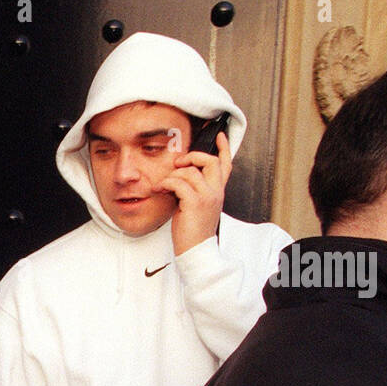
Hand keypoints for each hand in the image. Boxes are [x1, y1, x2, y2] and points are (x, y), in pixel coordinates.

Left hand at [156, 130, 231, 255]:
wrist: (196, 250)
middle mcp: (216, 191)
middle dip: (192, 156)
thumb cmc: (193, 230)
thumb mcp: (197, 206)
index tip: (220, 135)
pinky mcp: (194, 202)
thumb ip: (195, 190)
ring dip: (172, 176)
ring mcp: (207, 196)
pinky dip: (166, 184)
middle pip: (210, 161)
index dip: (224, 148)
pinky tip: (160, 190)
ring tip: (163, 185)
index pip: (226, 165)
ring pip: (189, 172)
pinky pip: (179, 183)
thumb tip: (182, 175)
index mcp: (218, 192)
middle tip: (178, 162)